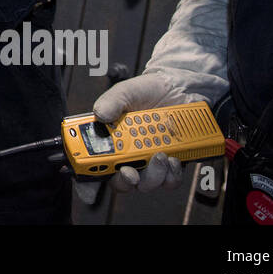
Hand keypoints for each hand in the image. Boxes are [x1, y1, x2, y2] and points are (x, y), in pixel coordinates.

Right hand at [92, 72, 199, 191]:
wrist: (176, 89)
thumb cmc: (147, 91)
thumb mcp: (126, 91)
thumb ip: (112, 101)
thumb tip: (100, 114)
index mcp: (111, 140)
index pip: (98, 164)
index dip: (96, 173)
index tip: (102, 170)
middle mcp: (129, 155)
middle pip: (123, 181)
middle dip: (128, 179)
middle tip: (131, 170)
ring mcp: (150, 162)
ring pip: (148, 184)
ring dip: (154, 175)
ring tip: (160, 155)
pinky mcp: (171, 164)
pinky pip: (171, 180)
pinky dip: (172, 173)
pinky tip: (173, 158)